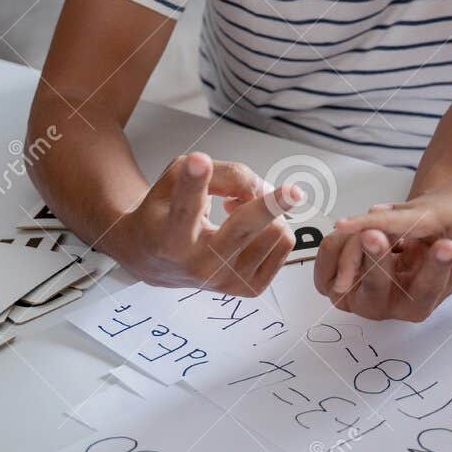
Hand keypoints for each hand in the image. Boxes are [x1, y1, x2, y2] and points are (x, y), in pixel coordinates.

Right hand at [108, 151, 301, 293]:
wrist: (157, 262)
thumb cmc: (164, 215)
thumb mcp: (175, 180)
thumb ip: (215, 174)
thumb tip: (257, 187)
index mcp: (170, 236)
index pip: (185, 206)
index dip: (193, 181)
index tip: (198, 162)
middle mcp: (197, 264)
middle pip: (242, 227)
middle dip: (269, 206)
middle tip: (294, 191)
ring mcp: (225, 281)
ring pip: (273, 231)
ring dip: (264, 210)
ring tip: (238, 209)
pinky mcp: (248, 289)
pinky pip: (283, 245)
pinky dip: (271, 228)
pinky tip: (248, 229)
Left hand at [312, 231, 451, 321]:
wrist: (395, 261)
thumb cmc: (421, 258)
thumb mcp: (439, 251)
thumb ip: (445, 252)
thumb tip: (451, 248)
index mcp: (416, 306)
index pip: (427, 287)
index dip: (437, 265)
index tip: (448, 245)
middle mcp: (383, 309)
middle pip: (377, 283)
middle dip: (376, 256)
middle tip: (374, 233)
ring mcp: (352, 301)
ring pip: (349, 259)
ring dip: (358, 236)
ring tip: (376, 227)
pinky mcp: (329, 286)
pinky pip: (329, 251)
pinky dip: (343, 235)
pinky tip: (357, 233)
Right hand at [327, 171, 451, 292]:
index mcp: (425, 214)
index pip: (393, 220)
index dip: (366, 224)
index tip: (340, 227)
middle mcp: (407, 212)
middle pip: (372, 229)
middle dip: (353, 253)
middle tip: (339, 286)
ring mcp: (399, 215)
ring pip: (369, 230)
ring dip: (352, 253)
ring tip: (337, 285)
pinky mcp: (396, 220)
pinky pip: (372, 230)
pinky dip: (357, 246)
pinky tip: (343, 268)